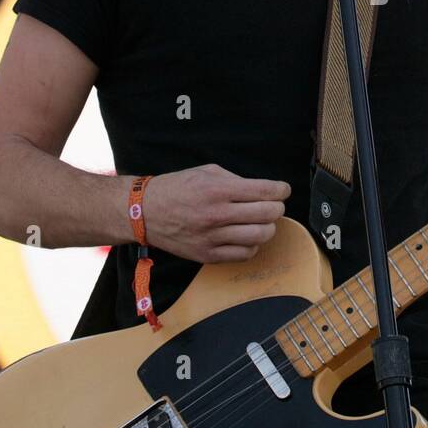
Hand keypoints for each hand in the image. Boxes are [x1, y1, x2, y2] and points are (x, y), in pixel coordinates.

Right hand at [141, 164, 289, 263]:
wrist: (144, 212)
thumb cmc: (176, 188)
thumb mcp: (206, 172)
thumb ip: (235, 180)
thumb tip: (261, 190)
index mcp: (218, 190)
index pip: (264, 192)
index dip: (281, 190)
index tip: (283, 190)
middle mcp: (217, 214)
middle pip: (267, 215)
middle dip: (278, 208)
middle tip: (275, 205)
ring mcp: (213, 237)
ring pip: (260, 236)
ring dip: (268, 227)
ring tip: (262, 221)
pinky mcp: (208, 255)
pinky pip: (244, 253)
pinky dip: (252, 244)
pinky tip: (247, 236)